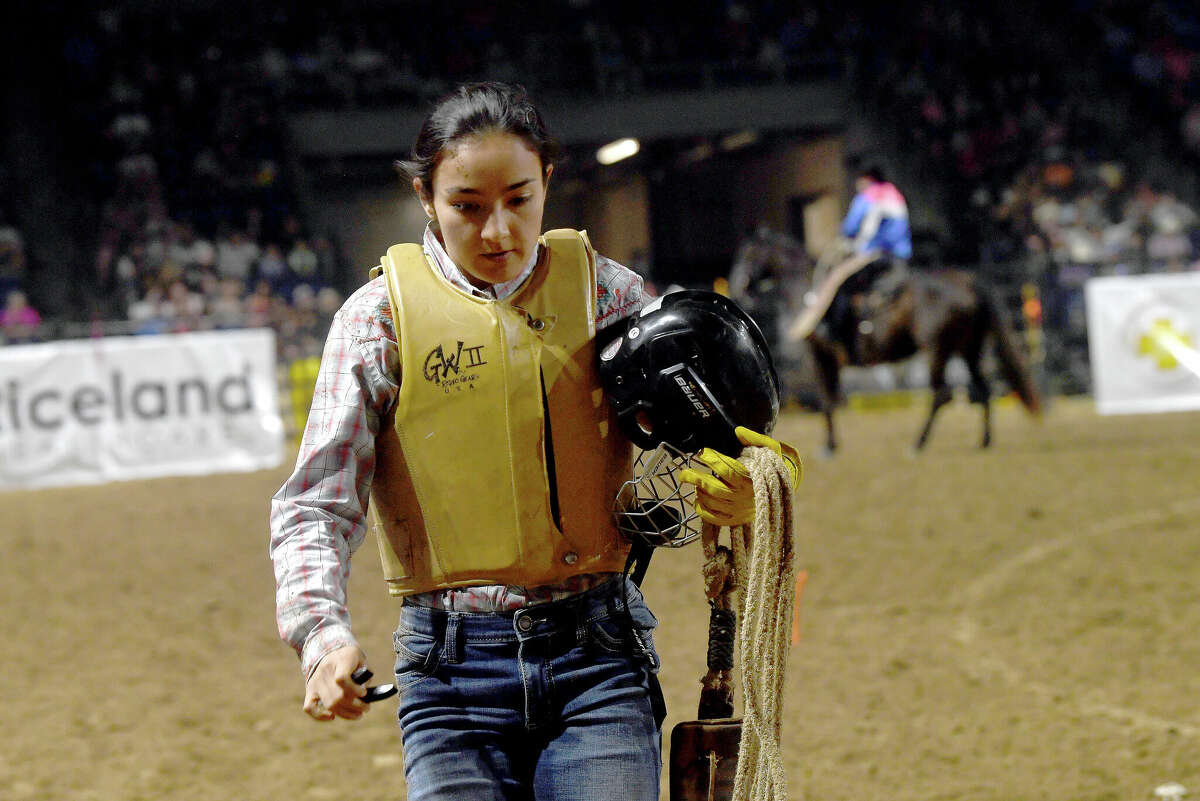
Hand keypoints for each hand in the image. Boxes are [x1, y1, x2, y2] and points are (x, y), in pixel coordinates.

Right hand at [303, 645, 369, 721]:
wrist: (331, 650)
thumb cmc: (351, 658)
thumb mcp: (362, 659)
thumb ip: (365, 675)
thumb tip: (363, 694)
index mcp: (340, 660)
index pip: (341, 678)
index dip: (354, 690)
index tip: (364, 692)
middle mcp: (325, 670)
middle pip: (337, 696)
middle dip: (355, 706)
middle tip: (366, 708)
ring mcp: (315, 681)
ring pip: (329, 704)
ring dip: (345, 714)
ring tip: (358, 715)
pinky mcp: (309, 690)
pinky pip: (309, 707)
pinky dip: (319, 716)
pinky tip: (332, 716)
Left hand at [678, 427, 800, 526]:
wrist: (782, 491)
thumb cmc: (773, 468)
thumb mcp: (771, 449)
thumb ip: (755, 439)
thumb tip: (738, 431)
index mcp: (751, 478)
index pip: (726, 469)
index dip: (711, 459)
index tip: (702, 452)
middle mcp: (743, 496)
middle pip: (714, 489)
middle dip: (696, 479)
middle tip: (684, 473)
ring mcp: (739, 510)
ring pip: (712, 503)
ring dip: (699, 492)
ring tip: (696, 483)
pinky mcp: (736, 519)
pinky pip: (714, 518)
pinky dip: (702, 510)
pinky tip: (698, 500)